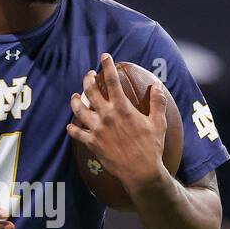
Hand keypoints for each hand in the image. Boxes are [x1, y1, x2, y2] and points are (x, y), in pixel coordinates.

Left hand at [66, 53, 166, 192]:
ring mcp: (97, 130)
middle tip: (89, 74)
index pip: (112, 80)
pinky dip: (72, 129)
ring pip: (79, 110)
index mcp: (122, 108)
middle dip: (88, 79)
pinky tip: (70, 126)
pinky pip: (77, 134)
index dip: (107, 65)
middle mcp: (106, 116)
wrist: (140, 172)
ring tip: (74, 96)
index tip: (104, 56)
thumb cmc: (151, 147)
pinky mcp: (92, 144)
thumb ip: (157, 102)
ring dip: (75, 101)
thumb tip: (157, 85)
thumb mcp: (159, 123)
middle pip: (90, 91)